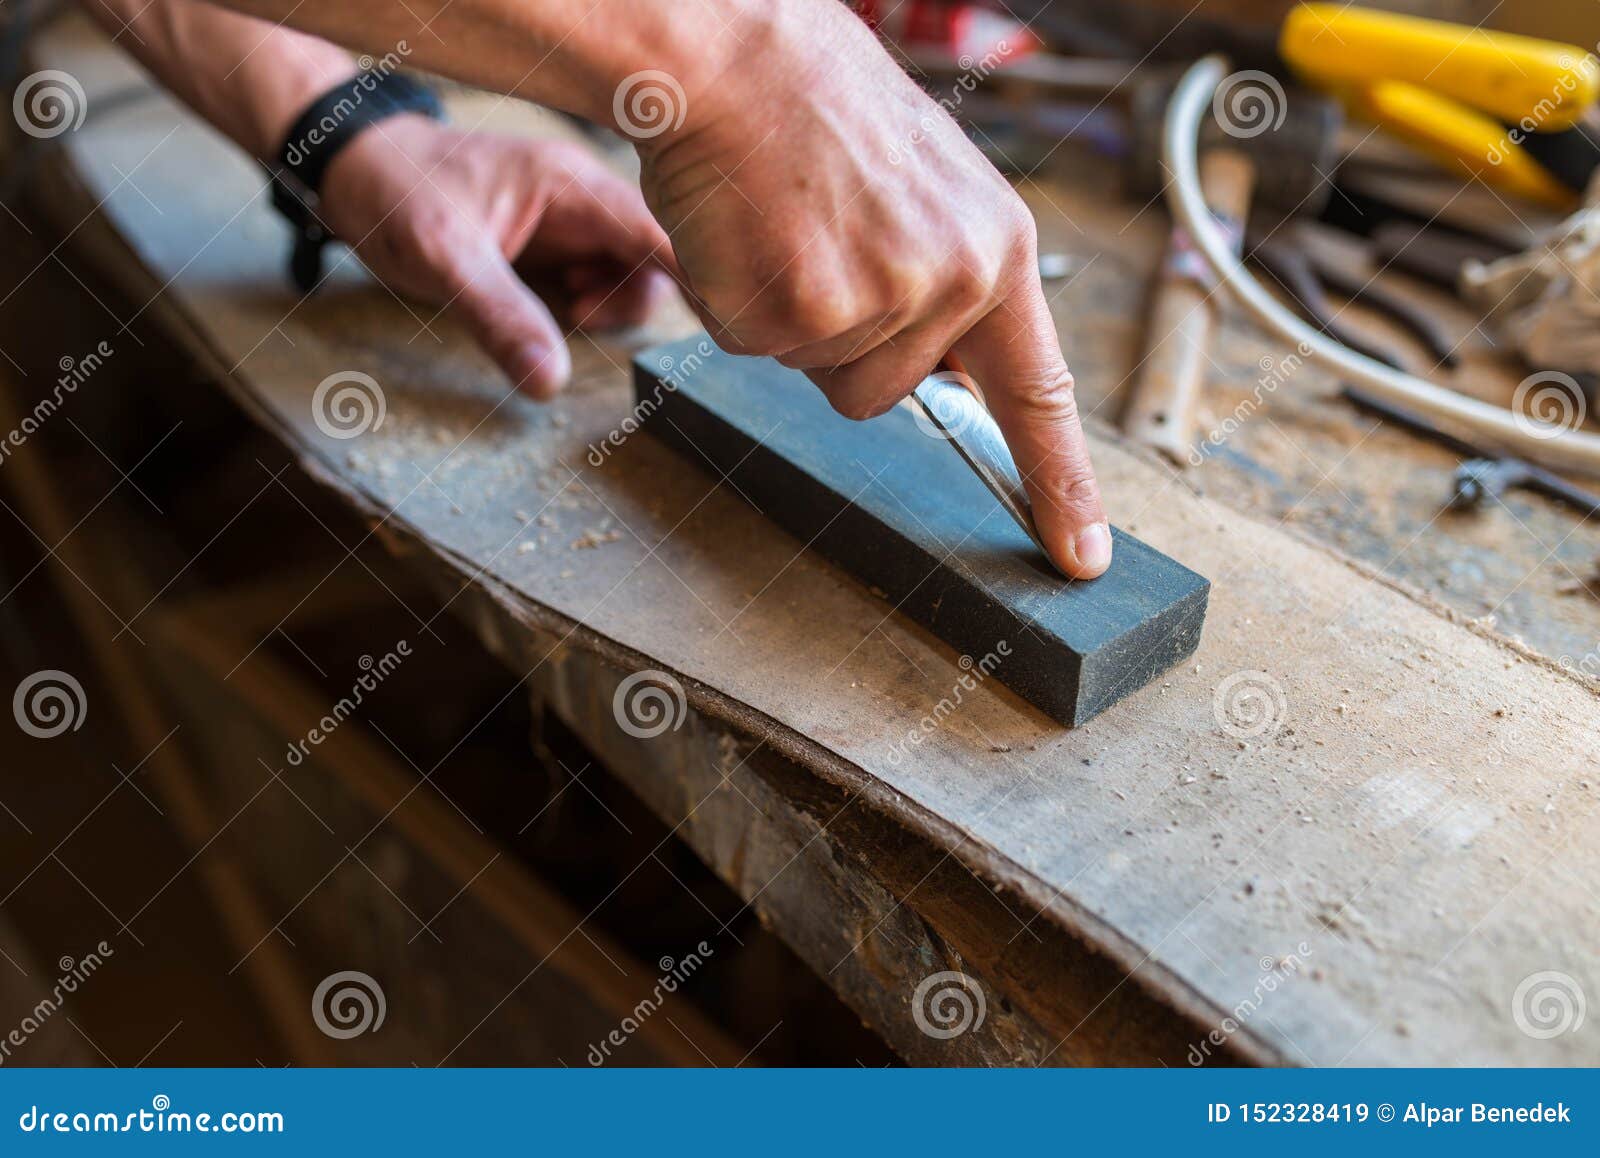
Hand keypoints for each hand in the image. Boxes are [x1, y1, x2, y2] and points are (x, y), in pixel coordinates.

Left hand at [319, 115, 675, 396]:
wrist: (353, 172)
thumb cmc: (396, 193)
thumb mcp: (442, 256)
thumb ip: (499, 316)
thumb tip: (548, 383)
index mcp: (574, 185)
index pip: (662, 235)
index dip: (699, 279)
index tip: (720, 324)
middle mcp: (586, 203)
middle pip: (658, 262)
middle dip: (631, 302)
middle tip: (576, 315)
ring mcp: (574, 228)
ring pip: (635, 278)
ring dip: (611, 309)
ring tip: (563, 311)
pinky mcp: (557, 252)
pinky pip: (601, 286)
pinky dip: (589, 310)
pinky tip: (553, 308)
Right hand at [638, 2, 1110, 577]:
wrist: (738, 53)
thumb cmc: (821, 113)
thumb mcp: (929, 191)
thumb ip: (949, 283)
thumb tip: (945, 372)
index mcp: (1000, 249)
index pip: (1042, 393)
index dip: (1061, 484)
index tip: (1079, 556)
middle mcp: (955, 281)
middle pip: (889, 393)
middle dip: (845, 342)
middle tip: (822, 246)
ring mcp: (880, 299)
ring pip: (827, 380)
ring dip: (795, 325)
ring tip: (787, 232)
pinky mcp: (803, 311)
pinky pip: (761, 355)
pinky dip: (739, 306)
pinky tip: (749, 236)